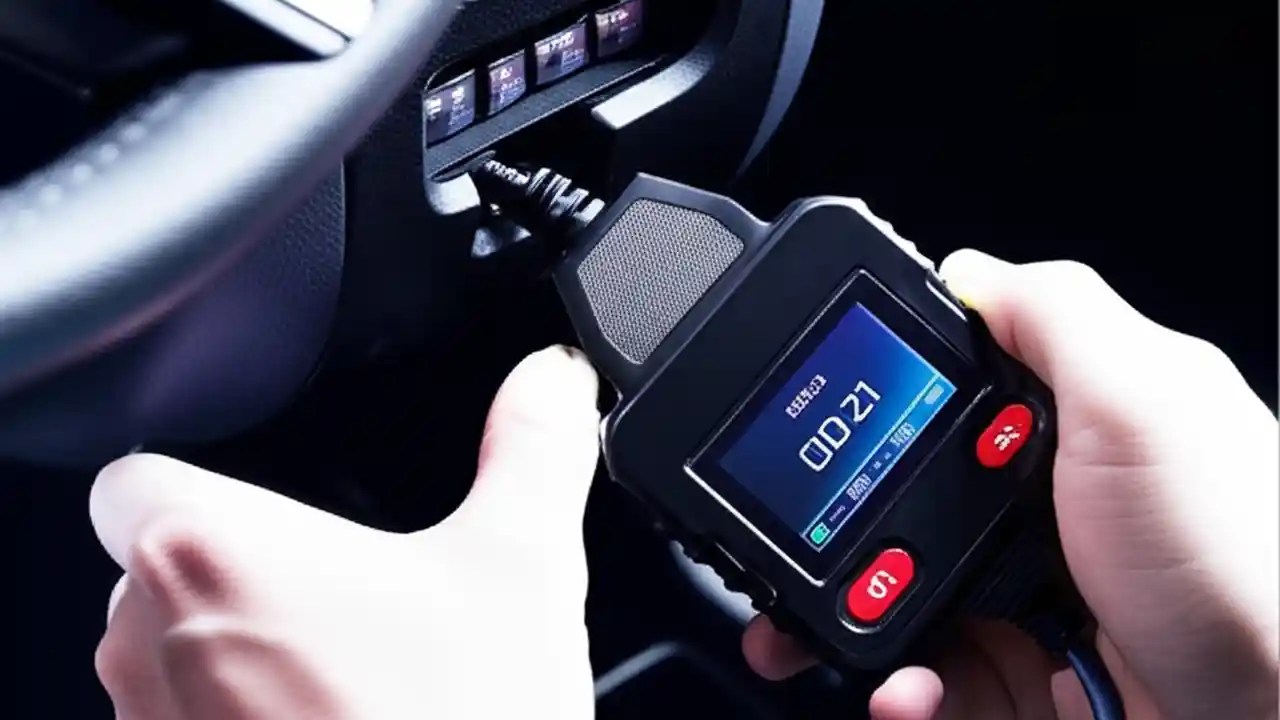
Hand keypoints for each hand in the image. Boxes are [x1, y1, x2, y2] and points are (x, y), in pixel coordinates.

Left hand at [91, 346, 600, 719]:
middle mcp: (147, 643)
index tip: (273, 511)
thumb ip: (531, 446)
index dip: (202, 482)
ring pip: (170, 656)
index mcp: (211, 554)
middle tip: (349, 602)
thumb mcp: (521, 566)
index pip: (132, 477)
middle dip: (244, 576)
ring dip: (240, 653)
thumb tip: (554, 377)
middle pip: (159, 568)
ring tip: (358, 675)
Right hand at [743, 251, 1278, 719]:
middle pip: (908, 499)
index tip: (832, 424)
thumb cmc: (1246, 568)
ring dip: (853, 617)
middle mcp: (1052, 509)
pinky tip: (907, 690)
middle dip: (840, 523)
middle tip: (798, 544)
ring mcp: (1034, 599)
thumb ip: (1059, 317)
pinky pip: (931, 678)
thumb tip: (966, 269)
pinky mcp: (1025, 678)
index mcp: (1078, 428)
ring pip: (901, 594)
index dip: (883, 403)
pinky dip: (905, 689)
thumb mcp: (1149, 404)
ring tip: (825, 633)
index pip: (950, 395)